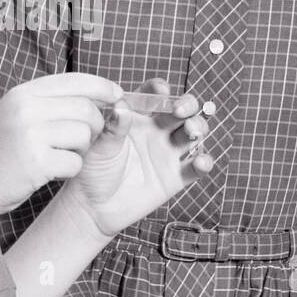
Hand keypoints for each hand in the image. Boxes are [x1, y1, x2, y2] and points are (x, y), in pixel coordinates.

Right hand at [0, 73, 120, 215]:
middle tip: (85, 139)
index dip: (102, 86)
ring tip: (62, 155)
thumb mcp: (15, 115)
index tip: (117, 94)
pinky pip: (75, 162)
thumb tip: (93, 97)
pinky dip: (71, 170)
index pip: (75, 80)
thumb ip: (47, 103)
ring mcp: (30, 135)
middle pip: (85, 108)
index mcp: (23, 93)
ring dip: (82, 150)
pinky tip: (54, 172)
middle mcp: (27, 109)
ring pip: (83, 135)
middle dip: (95, 125)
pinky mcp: (36, 162)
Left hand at [66, 78, 212, 237]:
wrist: (94, 206)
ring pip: (193, 134)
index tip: (161, 91)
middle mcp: (157, 131)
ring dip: (198, 127)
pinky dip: (204, 162)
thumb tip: (121, 107)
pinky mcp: (176, 176)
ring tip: (192, 131)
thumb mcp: (99, 146)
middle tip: (181, 110)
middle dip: (187, 105)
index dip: (160, 90)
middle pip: (181, 110)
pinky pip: (196, 167)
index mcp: (137, 117)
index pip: (154, 95)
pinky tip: (201, 162)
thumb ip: (113, 128)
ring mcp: (168, 153)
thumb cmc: (92, 170)